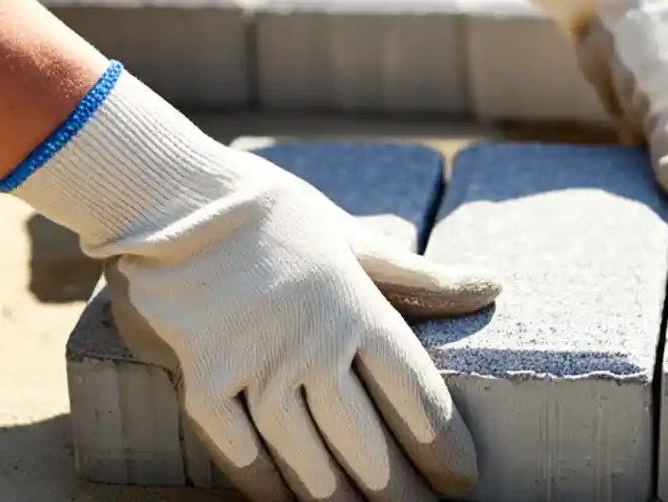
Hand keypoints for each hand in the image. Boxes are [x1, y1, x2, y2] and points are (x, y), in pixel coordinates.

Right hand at [10, 69, 498, 501]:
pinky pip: (240, 453)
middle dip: (399, 491)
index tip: (463, 480)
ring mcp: (257, 369)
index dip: (444, 449)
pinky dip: (267, 487)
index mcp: (359, 311)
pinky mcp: (202, 383)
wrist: (175, 196)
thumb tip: (492, 285)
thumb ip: (422, 277)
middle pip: (369, 444)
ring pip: (308, 460)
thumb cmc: (274, 215)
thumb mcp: (355, 238)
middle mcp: (314, 348)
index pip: (417, 399)